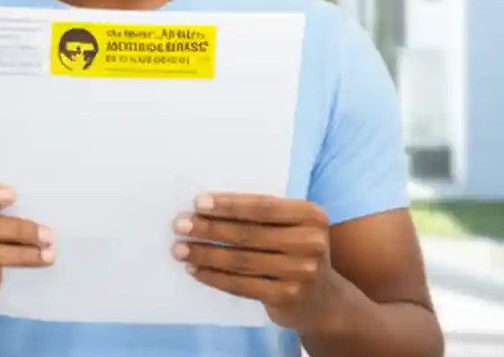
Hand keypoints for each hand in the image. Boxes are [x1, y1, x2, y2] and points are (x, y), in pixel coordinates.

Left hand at [173, 193, 340, 332]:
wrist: (324, 300)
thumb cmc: (296, 251)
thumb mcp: (292, 227)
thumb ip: (262, 215)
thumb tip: (205, 207)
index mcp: (311, 215)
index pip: (262, 207)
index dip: (228, 205)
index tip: (198, 203)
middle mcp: (310, 242)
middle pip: (248, 233)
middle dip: (209, 228)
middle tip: (179, 225)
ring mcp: (301, 272)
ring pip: (241, 260)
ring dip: (205, 253)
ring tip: (179, 249)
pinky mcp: (287, 297)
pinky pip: (242, 285)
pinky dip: (214, 277)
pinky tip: (195, 269)